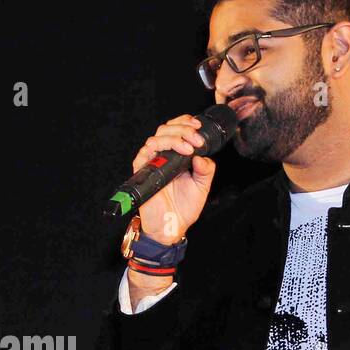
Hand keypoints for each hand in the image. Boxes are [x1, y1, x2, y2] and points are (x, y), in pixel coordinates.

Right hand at [133, 113, 216, 245]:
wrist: (171, 227)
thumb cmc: (184, 208)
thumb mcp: (202, 186)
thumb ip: (206, 169)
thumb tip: (201, 156)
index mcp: (176, 156)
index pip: (176, 129)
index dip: (185, 122)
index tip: (198, 126)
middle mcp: (163, 156)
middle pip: (166, 129)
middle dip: (183, 129)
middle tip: (195, 140)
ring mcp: (152, 163)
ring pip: (156, 137)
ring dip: (174, 138)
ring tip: (188, 148)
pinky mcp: (142, 172)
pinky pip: (144, 153)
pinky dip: (157, 148)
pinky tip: (172, 154)